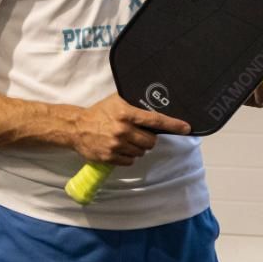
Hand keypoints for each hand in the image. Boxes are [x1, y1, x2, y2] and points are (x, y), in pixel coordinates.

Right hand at [71, 92, 190, 164]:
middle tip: (139, 134)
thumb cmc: (100, 112)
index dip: (173, 125)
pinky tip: (120, 148)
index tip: (186, 128)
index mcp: (126, 114)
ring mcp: (115, 145)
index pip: (155, 120)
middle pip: (150, 141)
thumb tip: (155, 103)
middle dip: (148, 139)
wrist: (76, 127)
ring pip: (141, 152)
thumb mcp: (117, 101)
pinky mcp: (109, 157)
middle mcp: (122, 130)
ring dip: (138, 148)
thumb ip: (135, 103)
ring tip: (127, 140)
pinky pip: (130, 161)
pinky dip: (128, 156)